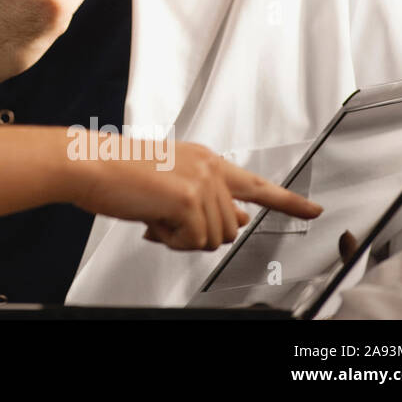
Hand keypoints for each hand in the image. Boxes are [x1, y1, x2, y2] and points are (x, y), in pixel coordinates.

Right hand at [69, 134, 322, 250]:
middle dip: (198, 235)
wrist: (87, 164)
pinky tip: (150, 220)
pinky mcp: (189, 199)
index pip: (255, 184)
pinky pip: (193, 241)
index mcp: (204, 159)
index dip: (288, 201)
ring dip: (182, 238)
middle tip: (163, 224)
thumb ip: (207, 202)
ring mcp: (202, 182)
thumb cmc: (117, 173)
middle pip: (229, 227)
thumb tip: (240, 220)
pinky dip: (170, 240)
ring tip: (154, 218)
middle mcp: (209, 167)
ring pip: (214, 238)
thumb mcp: (169, 186)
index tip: (313, 210)